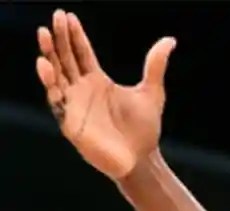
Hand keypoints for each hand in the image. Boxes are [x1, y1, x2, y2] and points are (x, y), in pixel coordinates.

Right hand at [35, 10, 175, 178]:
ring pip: (55, 75)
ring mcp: (74, 105)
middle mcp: (82, 90)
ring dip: (48, 55)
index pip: (81, 53)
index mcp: (97, 81)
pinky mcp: (70, 122)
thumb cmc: (145, 129)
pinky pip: (56, 100)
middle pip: (65, 59)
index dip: (74, 35)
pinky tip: (46, 67)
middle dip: (58, 38)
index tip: (67, 15)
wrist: (142, 160)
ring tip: (44, 35)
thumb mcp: (152, 92)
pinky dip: (51, 83)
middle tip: (55, 17)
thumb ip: (155, 65)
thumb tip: (170, 40)